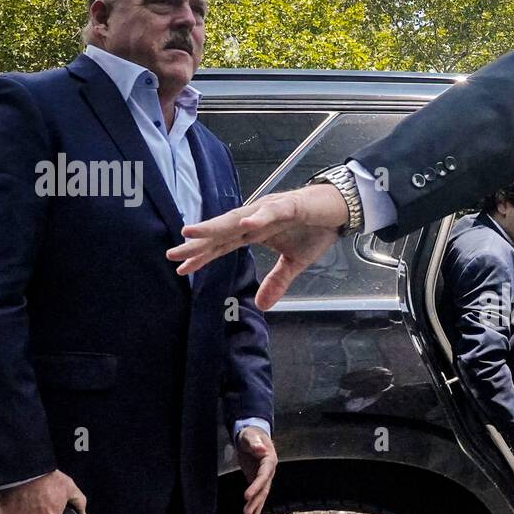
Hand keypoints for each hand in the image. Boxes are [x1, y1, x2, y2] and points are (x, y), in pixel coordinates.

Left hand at [166, 183, 349, 309]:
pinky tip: (244, 222)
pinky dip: (258, 217)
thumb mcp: (295, 263)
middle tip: (174, 254)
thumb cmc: (314, 230)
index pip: (223, 245)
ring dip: (215, 226)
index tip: (181, 268)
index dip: (203, 256)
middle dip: (198, 243)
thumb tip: (262, 306)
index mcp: (254, 232)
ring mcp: (270, 211)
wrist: (339, 209)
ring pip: (237, 219)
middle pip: (222, 232)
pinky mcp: (290, 206)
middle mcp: (256, 219)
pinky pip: (271, 212)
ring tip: (193, 233)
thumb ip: (277, 281)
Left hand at [237, 426, 276, 513]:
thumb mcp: (251, 436)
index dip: (256, 486)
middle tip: (246, 512)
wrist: (252, 436)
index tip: (247, 495)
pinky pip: (257, 494)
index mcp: (269, 460)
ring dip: (256, 506)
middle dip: (256, 501)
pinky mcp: (257, 480)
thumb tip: (260, 449)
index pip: (263, 476)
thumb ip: (255, 443)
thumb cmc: (251, 435)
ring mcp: (264, 477)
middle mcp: (269, 471)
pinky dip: (256, 505)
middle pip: (264, 488)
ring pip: (262, 494)